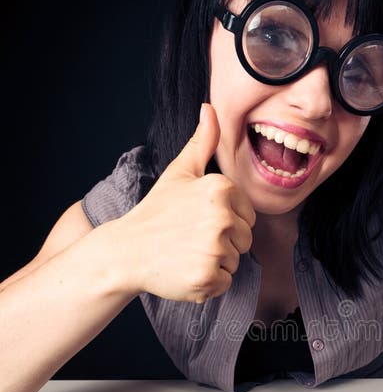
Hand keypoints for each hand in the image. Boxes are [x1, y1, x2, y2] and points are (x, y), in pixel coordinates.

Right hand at [114, 103, 255, 301]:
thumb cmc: (156, 212)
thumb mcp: (179, 172)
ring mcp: (215, 249)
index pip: (247, 217)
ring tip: (185, 254)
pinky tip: (185, 271)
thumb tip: (210, 108)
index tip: (197, 222)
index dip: (225, 222)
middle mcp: (222, 217)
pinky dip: (207, 284)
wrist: (125, 252)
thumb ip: (202, 142)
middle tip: (189, 240)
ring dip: (214, 264)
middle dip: (221, 244)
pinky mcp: (208, 277)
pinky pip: (224, 284)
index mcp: (221, 189)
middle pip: (244, 241)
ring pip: (235, 263)